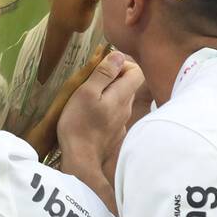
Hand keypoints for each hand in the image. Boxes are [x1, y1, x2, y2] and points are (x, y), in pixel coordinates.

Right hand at [57, 50, 142, 174]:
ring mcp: (122, 123)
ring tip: (88, 97)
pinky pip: (114, 115)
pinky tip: (90, 115)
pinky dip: (105, 109)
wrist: (80, 160)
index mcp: (122, 96)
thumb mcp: (86, 92)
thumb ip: (104, 74)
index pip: (137, 72)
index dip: (123, 64)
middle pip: (129, 85)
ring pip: (121, 100)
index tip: (104, 67)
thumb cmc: (79, 124)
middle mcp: (127, 109)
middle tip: (92, 80)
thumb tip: (118, 55)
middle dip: (114, 78)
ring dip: (109, 94)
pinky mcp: (114, 134)